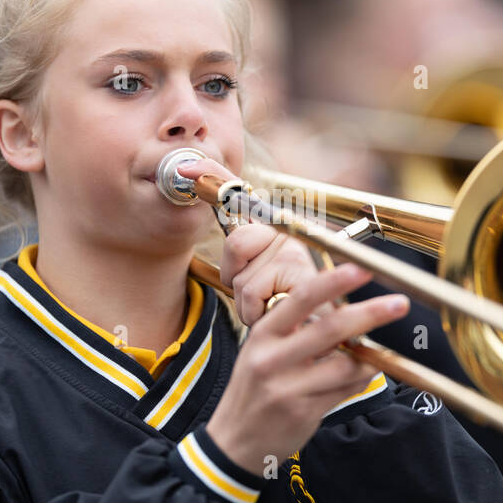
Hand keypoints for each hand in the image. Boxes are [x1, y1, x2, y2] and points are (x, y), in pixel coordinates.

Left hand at [176, 157, 321, 326]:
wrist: (316, 333)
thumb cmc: (281, 306)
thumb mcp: (255, 277)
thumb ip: (239, 256)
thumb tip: (216, 226)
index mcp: (276, 228)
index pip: (240, 193)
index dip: (212, 176)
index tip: (186, 169)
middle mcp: (289, 231)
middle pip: (236, 242)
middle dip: (237, 277)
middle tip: (260, 291)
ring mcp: (295, 248)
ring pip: (240, 277)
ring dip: (247, 303)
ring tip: (270, 305)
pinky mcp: (298, 270)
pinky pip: (252, 293)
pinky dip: (256, 312)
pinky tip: (276, 312)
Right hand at [202, 260, 409, 475]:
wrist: (233, 441)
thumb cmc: (254, 390)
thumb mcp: (261, 352)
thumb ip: (295, 332)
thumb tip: (345, 312)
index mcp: (263, 334)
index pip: (301, 299)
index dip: (334, 281)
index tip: (362, 269)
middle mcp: (273, 358)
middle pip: (330, 328)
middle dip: (370, 313)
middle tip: (399, 304)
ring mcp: (288, 387)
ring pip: (346, 364)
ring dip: (372, 356)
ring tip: (382, 352)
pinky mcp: (304, 412)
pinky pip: (346, 390)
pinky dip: (362, 379)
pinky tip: (366, 373)